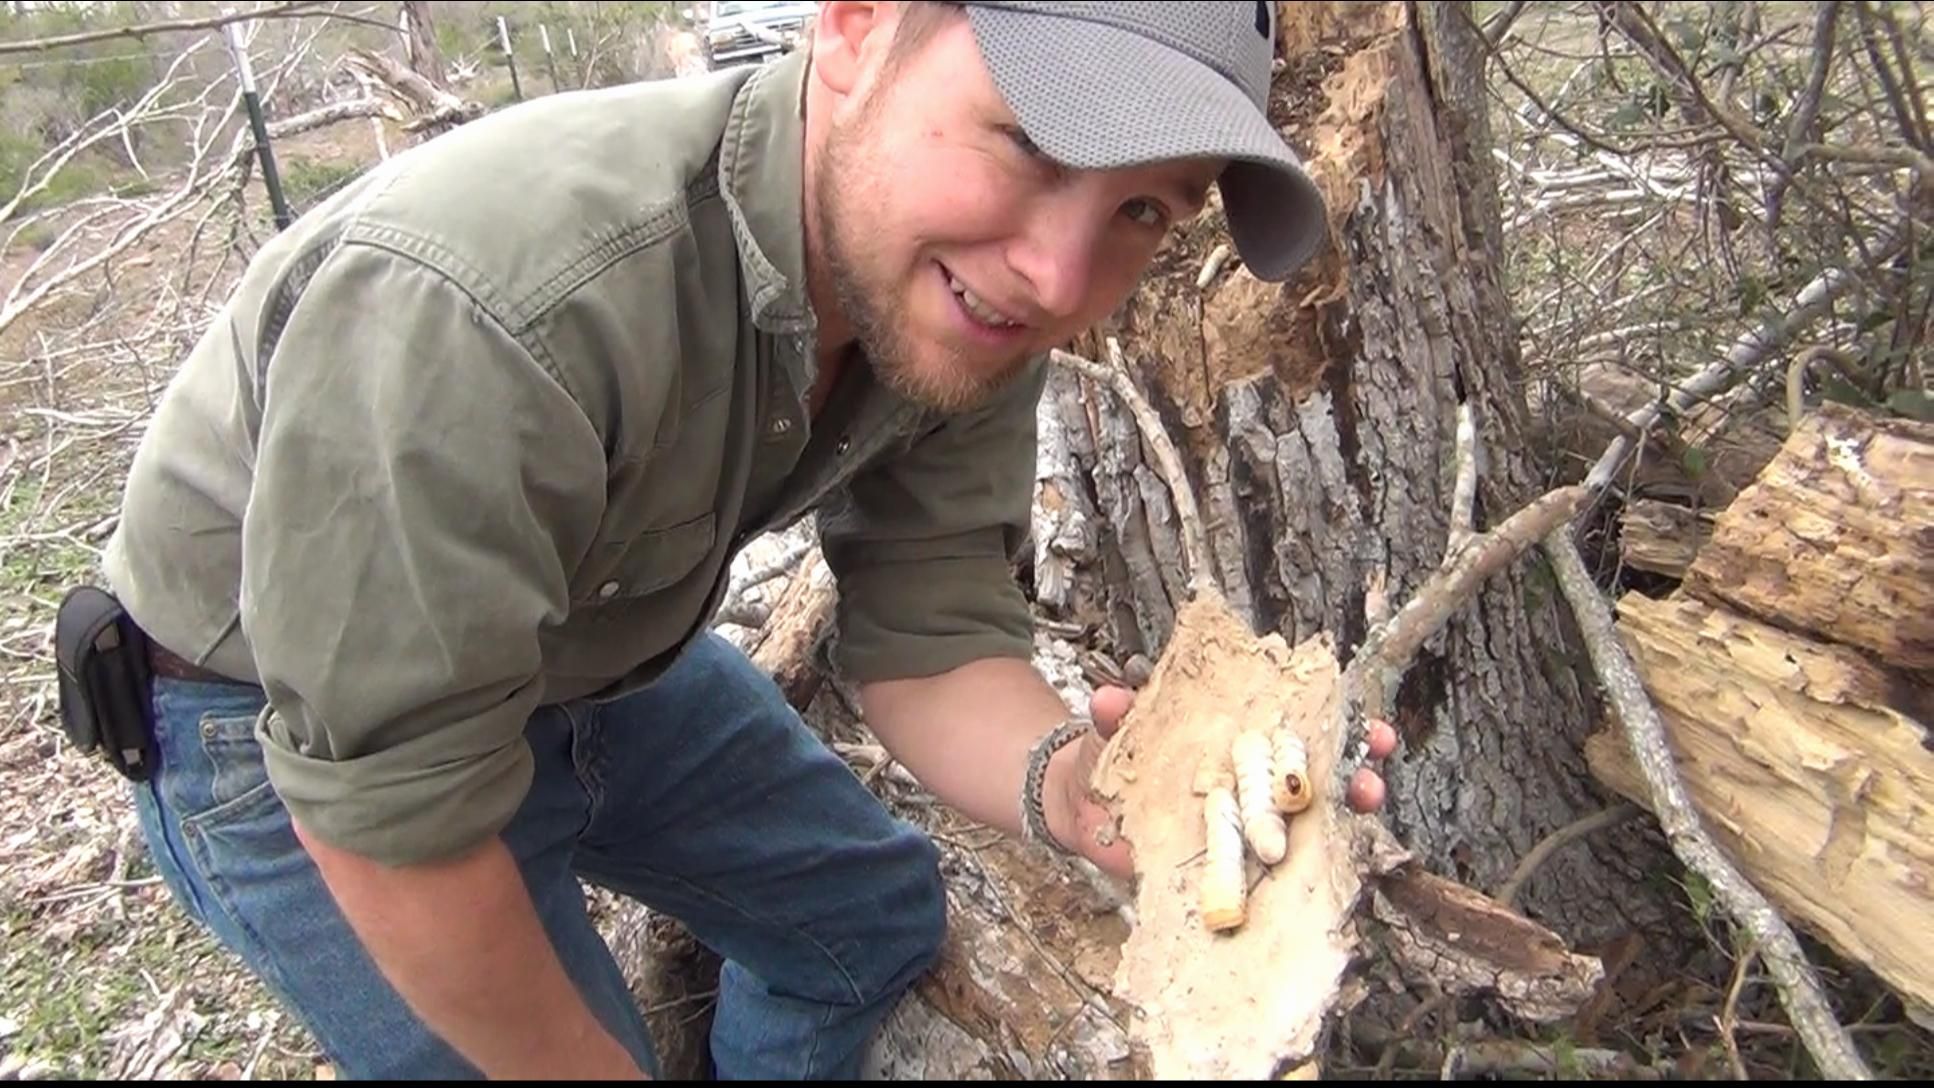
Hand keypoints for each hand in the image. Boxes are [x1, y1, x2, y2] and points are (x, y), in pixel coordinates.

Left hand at [1043, 686, 1400, 882]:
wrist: (1081, 809)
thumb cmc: (1107, 758)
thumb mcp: (1110, 733)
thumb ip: (1113, 716)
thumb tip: (1108, 700)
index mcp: (1234, 743)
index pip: (1299, 734)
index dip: (1342, 729)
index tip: (1372, 729)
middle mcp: (1248, 785)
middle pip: (1315, 783)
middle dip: (1355, 781)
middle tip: (1370, 784)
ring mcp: (1240, 829)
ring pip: (1307, 829)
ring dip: (1341, 826)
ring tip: (1360, 817)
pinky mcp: (1224, 870)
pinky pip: (1271, 879)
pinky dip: (1299, 882)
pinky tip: (1324, 881)